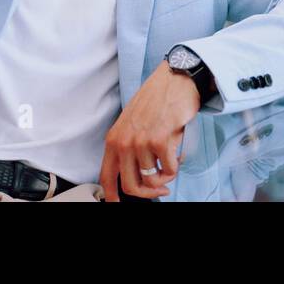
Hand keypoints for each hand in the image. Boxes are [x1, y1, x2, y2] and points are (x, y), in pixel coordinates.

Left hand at [98, 61, 199, 200]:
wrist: (174, 79)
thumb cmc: (156, 100)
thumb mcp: (132, 124)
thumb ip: (129, 148)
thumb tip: (138, 176)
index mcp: (114, 139)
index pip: (107, 177)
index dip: (112, 197)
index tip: (119, 203)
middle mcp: (124, 142)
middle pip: (131, 187)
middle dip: (148, 194)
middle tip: (161, 189)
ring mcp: (141, 142)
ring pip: (152, 180)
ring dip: (165, 177)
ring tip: (171, 164)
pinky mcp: (160, 140)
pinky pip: (169, 170)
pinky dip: (175, 167)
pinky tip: (177, 155)